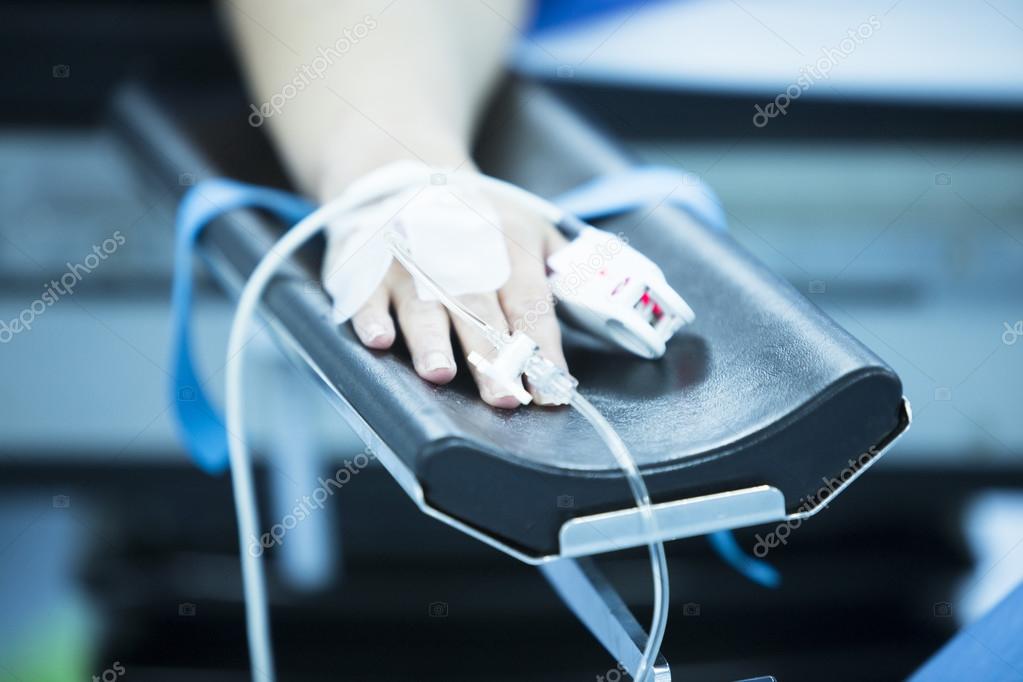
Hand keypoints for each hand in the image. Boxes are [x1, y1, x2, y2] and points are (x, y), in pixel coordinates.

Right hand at [322, 184, 570, 407]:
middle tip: (503, 396)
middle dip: (492, 355)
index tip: (551, 388)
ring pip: (424, 303)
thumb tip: (601, 311)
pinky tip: (380, 340)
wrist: (407, 169)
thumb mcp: (534, 227)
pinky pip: (367, 292)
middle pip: (479, 309)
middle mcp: (459, 251)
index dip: (540, 346)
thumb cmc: (481, 216)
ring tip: (441, 372)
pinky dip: (371, 316)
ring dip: (432, 339)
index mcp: (508, 243)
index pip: (529, 300)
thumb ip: (565, 269)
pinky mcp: (368, 264)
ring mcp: (410, 258)